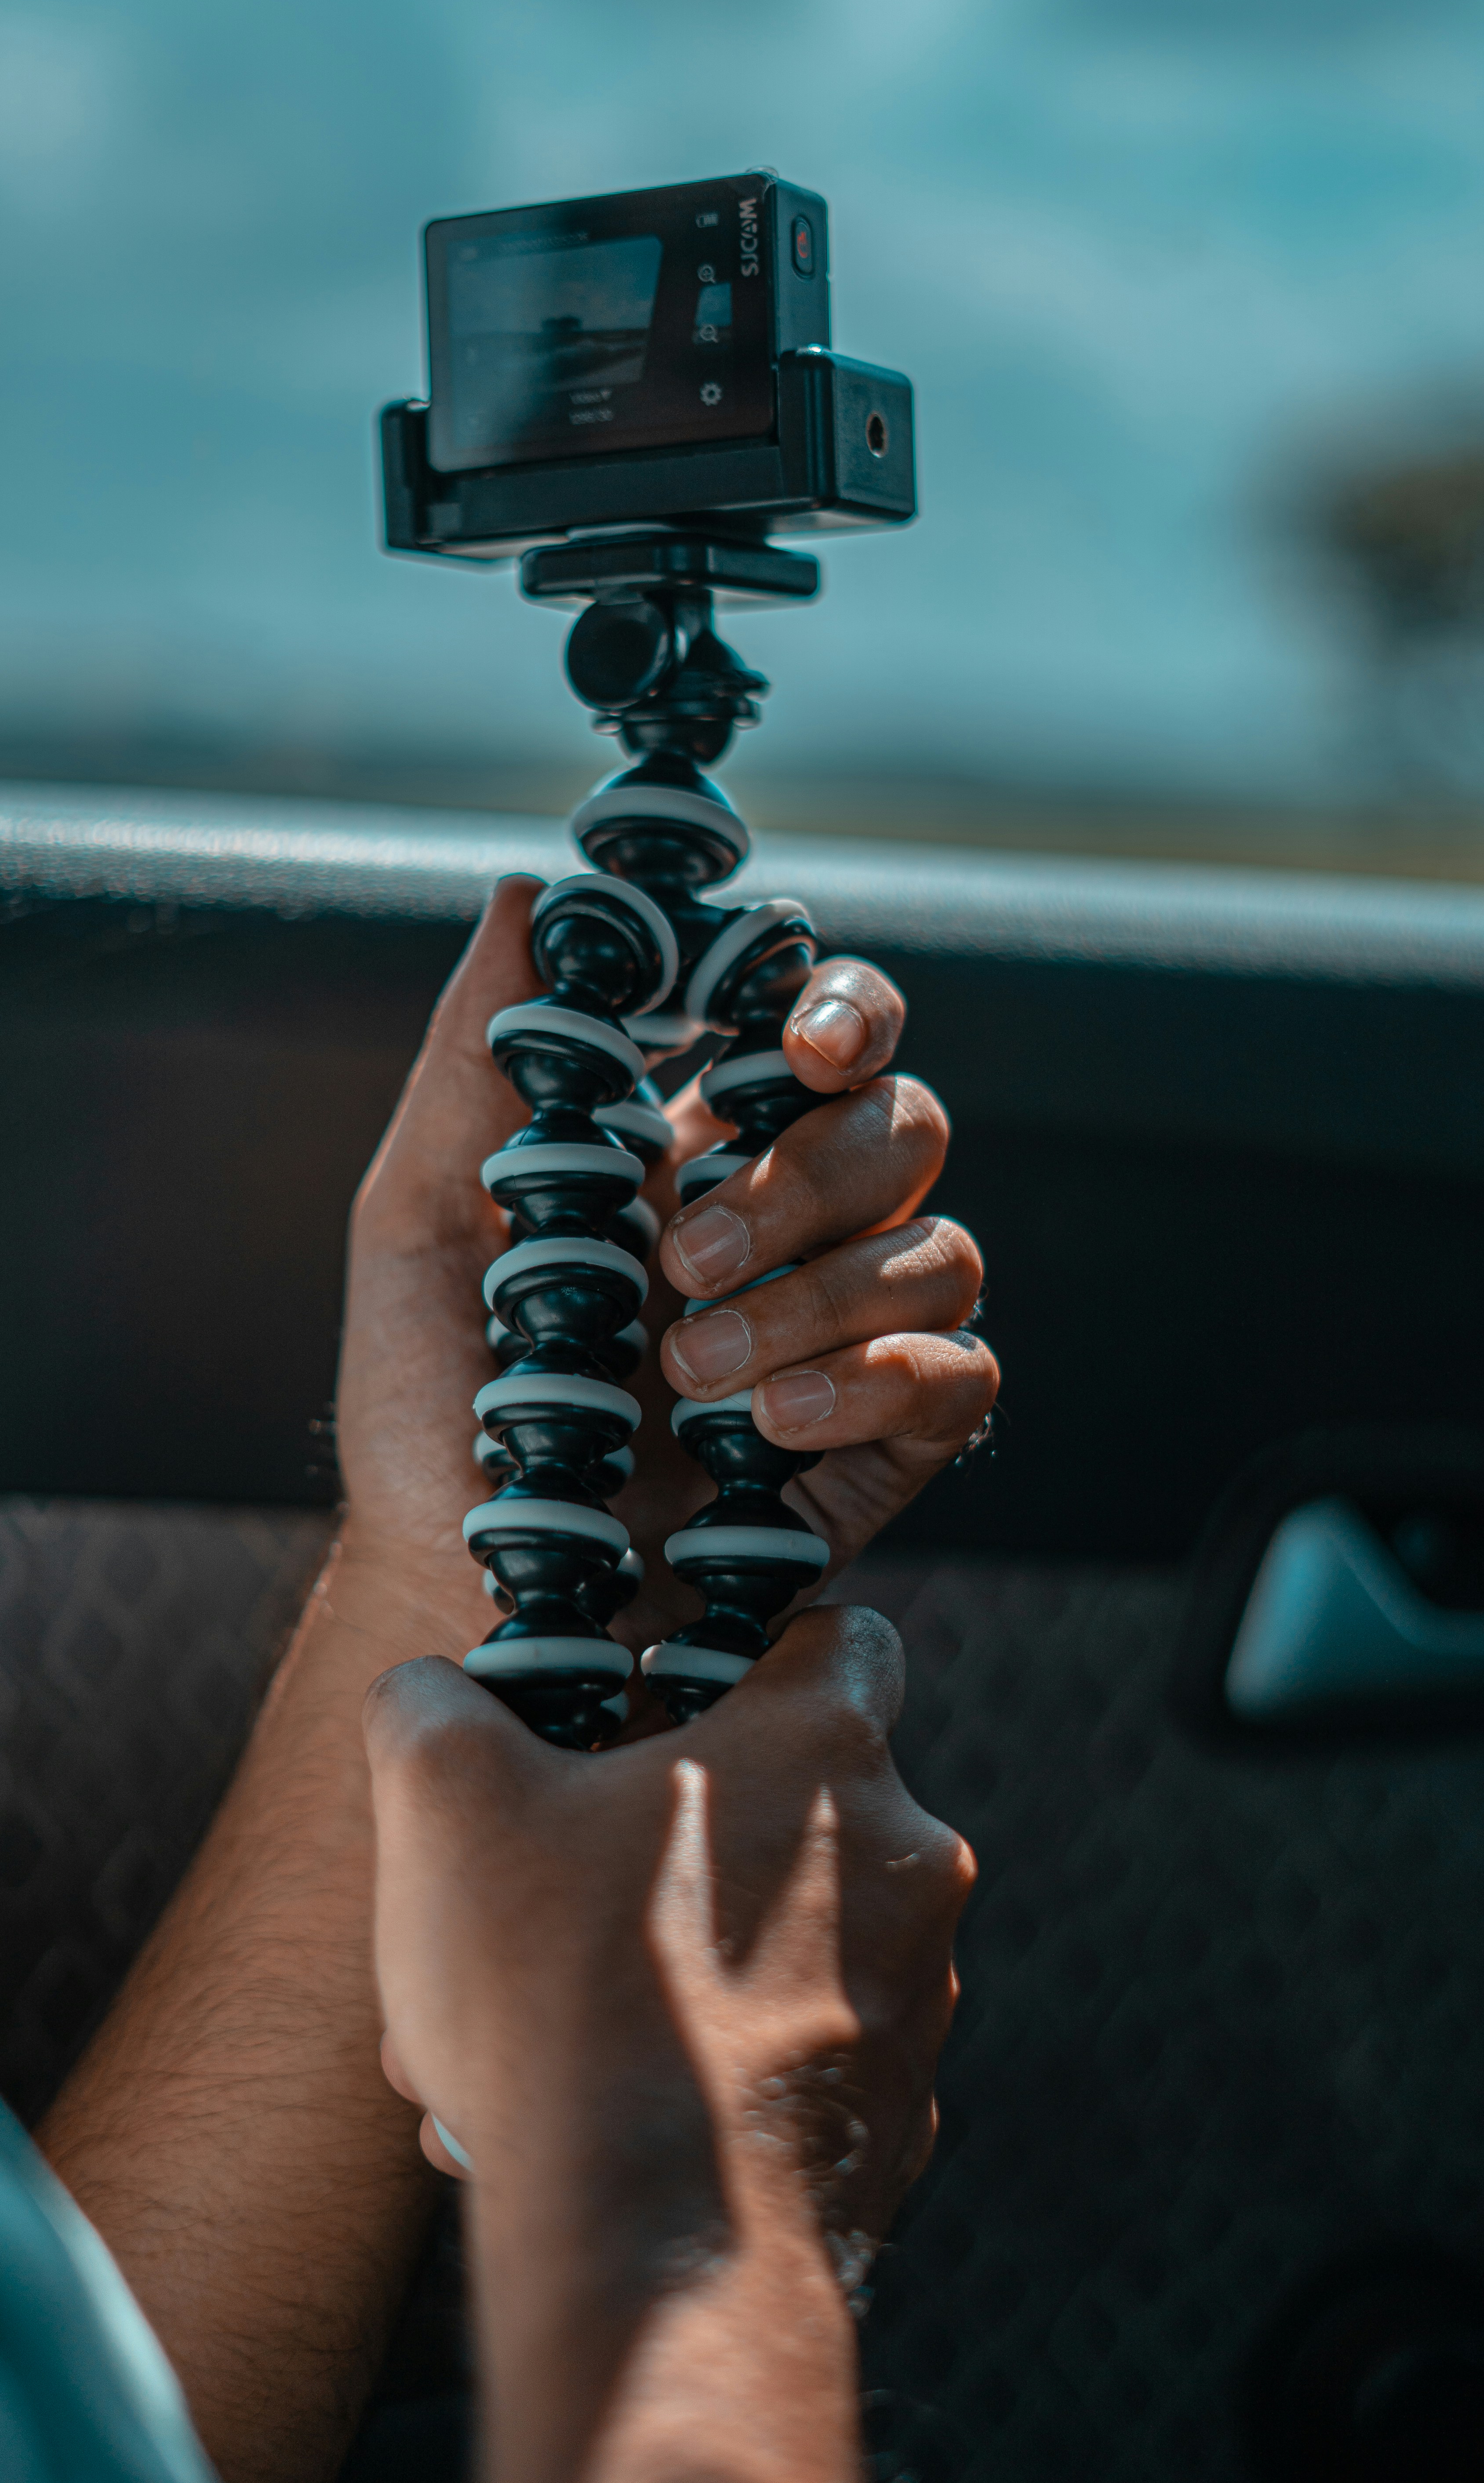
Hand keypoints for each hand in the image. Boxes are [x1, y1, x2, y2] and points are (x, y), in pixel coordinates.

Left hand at [337, 875, 997, 1694]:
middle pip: (904, 1128)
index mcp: (705, 1152)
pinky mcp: (888, 1441)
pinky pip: (959, 1377)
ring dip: (821, 1301)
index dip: (845, 1010)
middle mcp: (799, 1229)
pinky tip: (771, 1429)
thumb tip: (525, 894)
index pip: (828, 1033)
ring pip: (943, 1252)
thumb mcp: (417, 1222)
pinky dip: (875, 1386)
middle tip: (683, 1263)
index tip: (800, 1043)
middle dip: (804, 1185)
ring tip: (694, 1375)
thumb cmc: (436, 1409)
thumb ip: (478, 1061)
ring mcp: (853, 1334)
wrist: (467, 1588)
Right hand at [367, 1607, 973, 2243]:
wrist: (647, 2250)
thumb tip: (429, 1698)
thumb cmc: (557, 1994)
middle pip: (792, 1808)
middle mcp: (908, 1866)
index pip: (844, 1641)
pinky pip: (805, 2060)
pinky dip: (722, 2069)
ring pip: (789, 1944)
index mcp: (829, 1754)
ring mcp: (921, 1998)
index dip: (754, 1656)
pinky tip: (611, 2109)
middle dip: (674, 1843)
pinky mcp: (901, 2116)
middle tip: (562, 1898)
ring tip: (550, 2029)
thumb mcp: (443, 1799)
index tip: (673, 1708)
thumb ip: (431, 1708)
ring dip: (681, 1965)